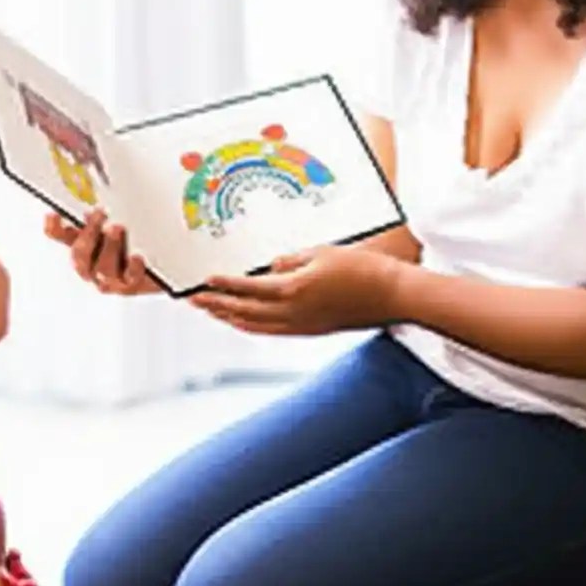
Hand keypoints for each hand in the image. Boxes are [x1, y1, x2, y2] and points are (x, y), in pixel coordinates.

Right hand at [43, 211, 157, 294]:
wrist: (160, 264)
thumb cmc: (134, 241)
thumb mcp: (114, 223)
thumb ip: (100, 217)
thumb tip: (91, 209)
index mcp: (84, 245)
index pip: (60, 236)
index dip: (54, 228)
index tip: (54, 215)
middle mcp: (92, 265)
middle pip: (79, 256)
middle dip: (88, 234)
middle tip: (100, 215)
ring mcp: (109, 279)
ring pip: (102, 270)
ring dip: (110, 247)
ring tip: (118, 228)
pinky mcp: (130, 286)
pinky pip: (129, 279)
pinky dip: (133, 266)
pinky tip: (137, 257)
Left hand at [189, 246, 404, 334]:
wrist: (391, 295)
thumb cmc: (362, 270)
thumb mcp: (322, 253)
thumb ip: (292, 260)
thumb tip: (271, 267)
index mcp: (294, 290)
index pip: (248, 288)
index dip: (224, 285)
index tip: (204, 281)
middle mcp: (293, 313)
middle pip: (244, 311)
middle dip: (217, 305)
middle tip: (194, 300)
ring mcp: (302, 325)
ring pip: (255, 326)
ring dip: (230, 318)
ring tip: (212, 311)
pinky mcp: (311, 330)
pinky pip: (272, 331)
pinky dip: (251, 327)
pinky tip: (245, 321)